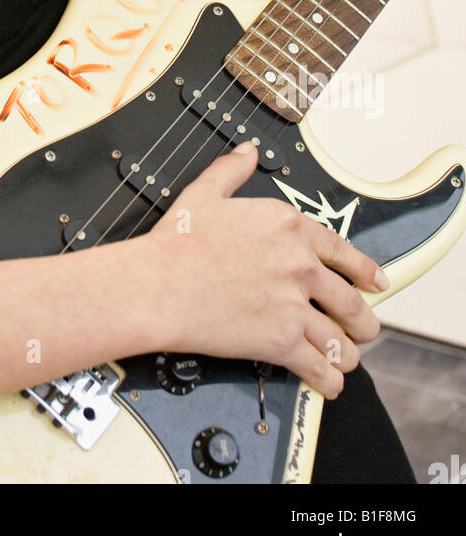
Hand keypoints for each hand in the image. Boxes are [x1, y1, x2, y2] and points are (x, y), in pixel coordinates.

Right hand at [140, 143, 382, 397]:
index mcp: (289, 226)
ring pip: (340, 338)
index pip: (344, 252)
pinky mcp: (281, 342)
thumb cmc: (177, 242)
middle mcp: (300, 264)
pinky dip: (328, 380)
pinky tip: (329, 384)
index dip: (366, 272)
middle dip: (363, 321)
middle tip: (364, 329)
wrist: (158, 285)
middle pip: (351, 301)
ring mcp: (293, 305)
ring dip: (347, 354)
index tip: (377, 283)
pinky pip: (318, 367)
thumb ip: (232, 170)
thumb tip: (247, 151)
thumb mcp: (205, 193)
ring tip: (345, 360)